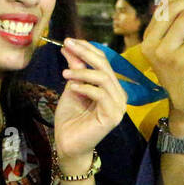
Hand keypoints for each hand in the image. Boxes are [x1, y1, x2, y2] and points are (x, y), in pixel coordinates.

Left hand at [54, 38, 127, 172]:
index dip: (88, 49)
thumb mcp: (71, 87)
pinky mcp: (112, 116)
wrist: (68, 144)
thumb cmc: (71, 118)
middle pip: (106, 67)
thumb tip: (70, 47)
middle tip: (67, 45)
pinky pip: (101, 95)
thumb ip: (74, 69)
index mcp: (111, 87)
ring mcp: (118, 106)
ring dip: (83, 72)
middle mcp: (118, 95)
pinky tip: (72, 87)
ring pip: (104, 79)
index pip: (104, 61)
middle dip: (85, 53)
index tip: (69, 40)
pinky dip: (85, 88)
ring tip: (65, 74)